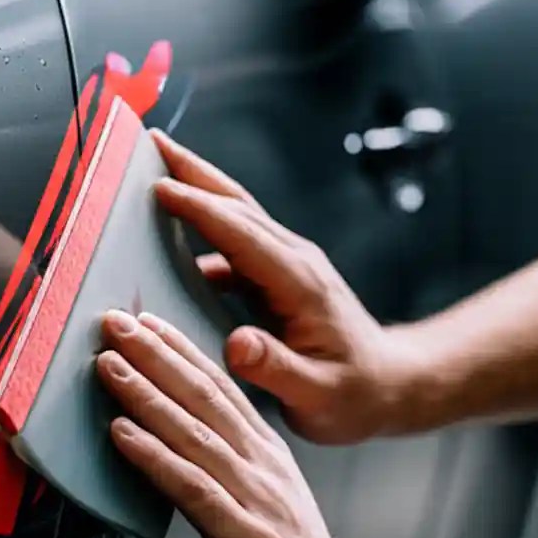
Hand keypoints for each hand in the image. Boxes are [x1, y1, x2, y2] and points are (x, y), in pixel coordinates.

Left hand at [94, 309, 375, 537]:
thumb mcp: (262, 508)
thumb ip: (227, 472)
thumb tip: (179, 447)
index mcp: (268, 457)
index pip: (221, 389)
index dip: (179, 351)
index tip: (144, 320)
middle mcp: (263, 468)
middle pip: (203, 397)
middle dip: (155, 355)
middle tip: (113, 320)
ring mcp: (256, 500)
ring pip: (193, 433)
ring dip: (145, 394)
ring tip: (107, 363)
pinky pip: (192, 488)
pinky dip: (154, 457)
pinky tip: (121, 432)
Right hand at [149, 130, 426, 443]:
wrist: (388, 386)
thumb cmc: (352, 396)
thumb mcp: (316, 394)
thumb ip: (275, 370)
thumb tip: (236, 344)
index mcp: (299, 283)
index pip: (242, 234)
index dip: (200, 209)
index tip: (159, 187)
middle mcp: (294, 260)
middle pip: (237, 205)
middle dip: (192, 172)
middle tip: (149, 141)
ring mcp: (287, 262)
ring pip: (236, 213)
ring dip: (197, 185)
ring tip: (154, 166)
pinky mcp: (278, 273)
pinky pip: (234, 238)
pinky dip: (202, 222)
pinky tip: (173, 224)